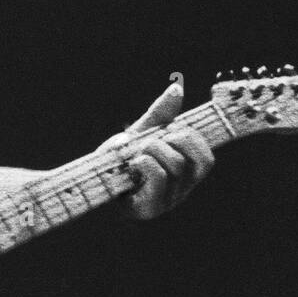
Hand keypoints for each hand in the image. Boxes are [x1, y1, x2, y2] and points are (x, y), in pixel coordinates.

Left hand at [101, 82, 213, 219]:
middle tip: (150, 140)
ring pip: (177, 166)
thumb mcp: (142, 132)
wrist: (91, 178)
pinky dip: (144, 161)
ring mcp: (166, 202)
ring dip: (154, 149)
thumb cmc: (121, 157)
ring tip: (136, 151)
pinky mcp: (148, 208)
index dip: (191, 139)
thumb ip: (161, 114)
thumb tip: (176, 88)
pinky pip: (159, 177)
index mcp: (184, 176)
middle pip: (196, 161)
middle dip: (173, 140)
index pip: (206, 160)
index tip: (167, 132)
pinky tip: (131, 163)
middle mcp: (181, 191)